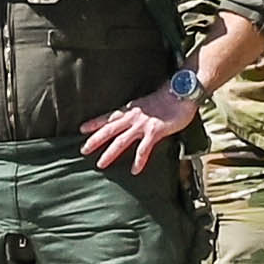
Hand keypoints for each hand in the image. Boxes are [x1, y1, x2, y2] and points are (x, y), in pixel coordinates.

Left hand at [80, 82, 198, 176]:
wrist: (182, 92)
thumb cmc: (168, 98)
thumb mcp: (147, 104)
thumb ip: (139, 113)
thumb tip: (133, 119)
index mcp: (130, 110)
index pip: (108, 117)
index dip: (94, 123)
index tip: (81, 129)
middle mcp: (133, 117)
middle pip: (109, 130)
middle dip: (95, 140)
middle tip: (83, 150)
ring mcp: (143, 125)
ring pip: (121, 141)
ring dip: (110, 153)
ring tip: (100, 164)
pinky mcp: (155, 131)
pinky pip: (144, 149)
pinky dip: (139, 160)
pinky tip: (135, 171)